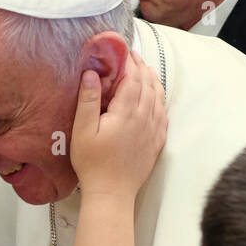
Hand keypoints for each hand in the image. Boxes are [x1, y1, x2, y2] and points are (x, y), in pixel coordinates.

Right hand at [70, 51, 166, 198]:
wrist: (112, 193)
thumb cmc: (92, 163)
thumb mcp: (82, 131)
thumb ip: (87, 100)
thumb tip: (91, 73)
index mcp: (126, 112)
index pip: (132, 78)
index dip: (129, 62)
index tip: (123, 52)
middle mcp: (144, 117)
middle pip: (148, 84)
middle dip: (141, 68)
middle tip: (132, 58)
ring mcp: (153, 130)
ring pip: (158, 97)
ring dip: (152, 81)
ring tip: (145, 72)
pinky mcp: (157, 141)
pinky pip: (164, 114)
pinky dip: (160, 100)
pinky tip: (155, 98)